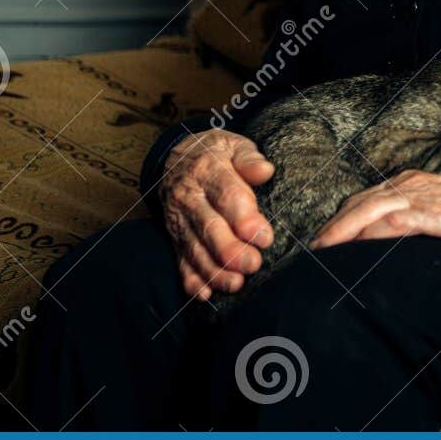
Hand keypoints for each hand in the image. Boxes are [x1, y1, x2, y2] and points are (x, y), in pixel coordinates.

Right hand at [160, 130, 274, 300]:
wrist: (177, 158)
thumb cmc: (216, 153)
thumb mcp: (235, 145)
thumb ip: (250, 159)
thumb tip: (265, 171)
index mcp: (208, 171)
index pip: (228, 197)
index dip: (245, 219)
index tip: (265, 237)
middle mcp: (190, 198)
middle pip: (209, 228)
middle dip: (231, 250)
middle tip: (254, 264)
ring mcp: (179, 220)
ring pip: (194, 249)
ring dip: (214, 271)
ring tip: (236, 284)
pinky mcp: (174, 237)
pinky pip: (180, 260)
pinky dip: (191, 279)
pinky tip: (205, 294)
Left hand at [310, 171, 440, 249]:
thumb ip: (418, 217)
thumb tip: (389, 233)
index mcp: (414, 180)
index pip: (367, 197)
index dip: (343, 217)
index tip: (326, 237)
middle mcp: (412, 183)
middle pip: (359, 201)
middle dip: (333, 225)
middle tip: (314, 249)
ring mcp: (421, 196)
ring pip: (367, 210)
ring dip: (340, 232)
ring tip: (322, 252)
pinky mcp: (431, 214)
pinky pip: (389, 224)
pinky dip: (366, 236)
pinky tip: (351, 250)